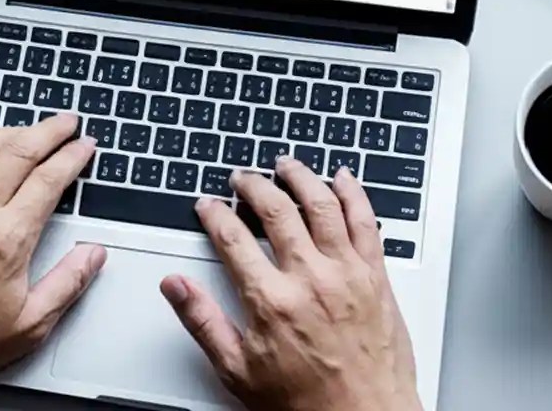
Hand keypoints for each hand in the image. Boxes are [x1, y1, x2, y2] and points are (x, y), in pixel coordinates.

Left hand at [0, 115, 104, 410]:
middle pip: (18, 151)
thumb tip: (94, 254)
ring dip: (8, 130)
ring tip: (26, 128)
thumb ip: (68, 284)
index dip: (72, 157)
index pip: (48, 180)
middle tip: (65, 122)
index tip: (84, 146)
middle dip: (48, 131)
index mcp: (5, 238)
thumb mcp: (28, 325)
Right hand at [160, 158, 419, 410]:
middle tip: (242, 178)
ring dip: (301, 177)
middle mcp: (310, 278)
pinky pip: (366, 222)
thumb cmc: (307, 403)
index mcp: (271, 300)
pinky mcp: (376, 277)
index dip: (215, 214)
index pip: (233, 238)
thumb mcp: (238, 371)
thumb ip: (202, 322)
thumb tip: (175, 287)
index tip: (207, 206)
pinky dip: (354, 194)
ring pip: (322, 205)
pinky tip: (344, 179)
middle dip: (253, 186)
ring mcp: (347, 273)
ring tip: (286, 165)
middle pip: (276, 210)